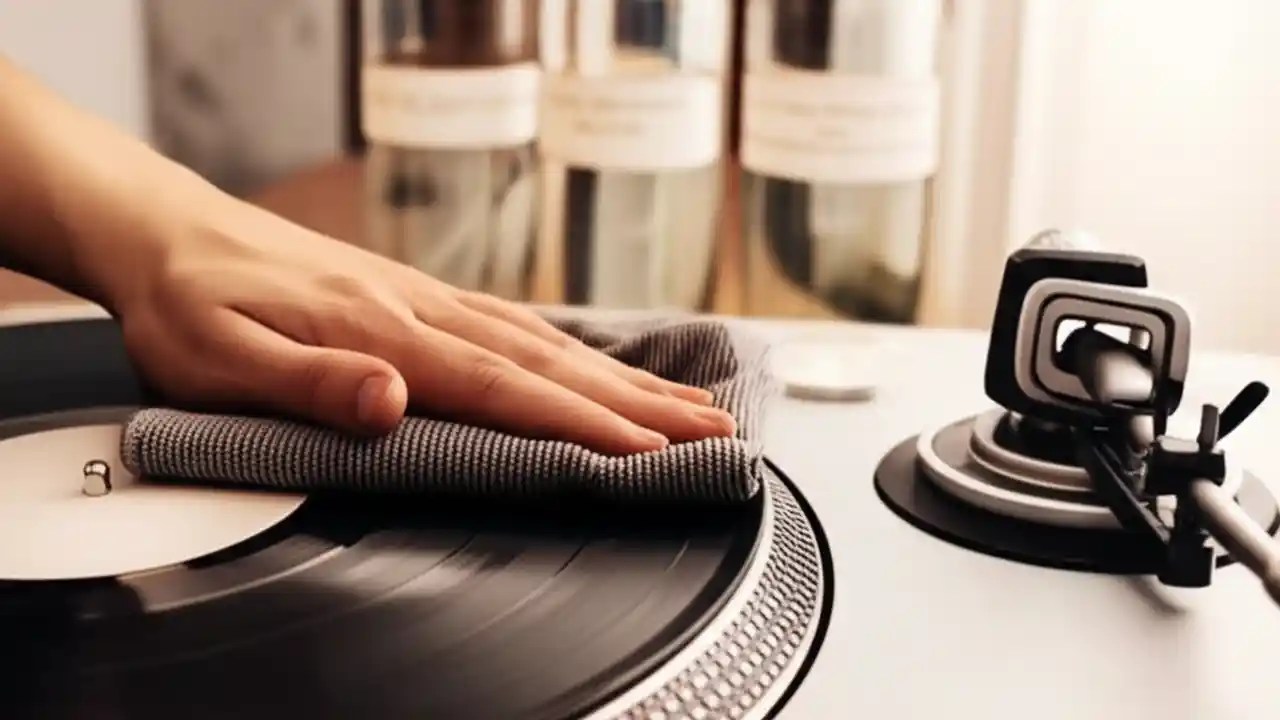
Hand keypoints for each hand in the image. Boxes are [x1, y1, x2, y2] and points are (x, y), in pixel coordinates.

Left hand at [92, 188, 735, 455]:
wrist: (165, 230)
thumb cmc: (188, 304)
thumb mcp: (221, 358)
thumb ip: (312, 384)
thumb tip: (393, 403)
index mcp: (383, 335)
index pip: (503, 389)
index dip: (583, 425)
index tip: (651, 453)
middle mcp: (420, 312)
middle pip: (548, 365)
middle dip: (638, 404)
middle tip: (713, 431)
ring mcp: (425, 299)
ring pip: (543, 343)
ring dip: (621, 378)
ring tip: (686, 402)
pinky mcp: (417, 295)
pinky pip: (514, 324)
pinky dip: (572, 349)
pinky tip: (597, 363)